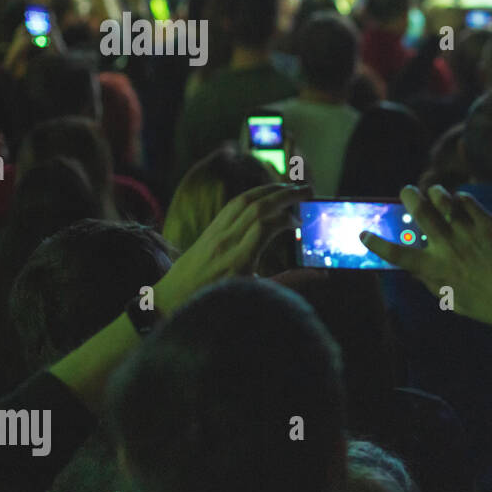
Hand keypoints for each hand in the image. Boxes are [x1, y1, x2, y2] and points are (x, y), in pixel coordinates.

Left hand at [153, 184, 310, 314]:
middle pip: (257, 206)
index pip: (265, 225)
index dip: (287, 219)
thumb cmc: (216, 303)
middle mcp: (225, 242)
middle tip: (307, 190)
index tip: (300, 224)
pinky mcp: (208, 230)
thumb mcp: (256, 295)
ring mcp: (214, 233)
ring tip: (290, 187)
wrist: (171, 301)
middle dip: (284, 194)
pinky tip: (265, 195)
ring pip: (243, 201)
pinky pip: (231, 206)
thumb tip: (320, 274)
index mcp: (238, 261)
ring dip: (269, 189)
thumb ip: (290, 281)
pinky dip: (252, 196)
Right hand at [360, 184, 491, 333]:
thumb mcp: (450, 299)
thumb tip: (411, 270)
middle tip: (407, 191)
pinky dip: (461, 198)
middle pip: (419, 211)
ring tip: (436, 193)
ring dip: (435, 192)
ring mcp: (468, 233)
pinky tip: (461, 202)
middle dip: (408, 196)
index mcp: (434, 268)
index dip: (376, 243)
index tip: (363, 233)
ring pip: (443, 199)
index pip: (396, 254)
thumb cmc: (484, 305)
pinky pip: (468, 201)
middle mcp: (447, 247)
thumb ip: (428, 282)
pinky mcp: (488, 225)